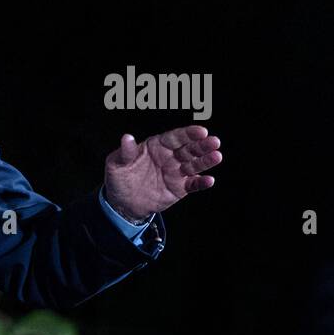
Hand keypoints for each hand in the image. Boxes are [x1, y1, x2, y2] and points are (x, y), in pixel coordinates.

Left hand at [103, 125, 222, 221]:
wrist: (122, 203)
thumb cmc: (119, 178)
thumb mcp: (116, 164)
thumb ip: (125, 152)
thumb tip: (127, 137)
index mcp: (157, 145)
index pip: (175, 137)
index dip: (188, 134)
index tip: (201, 131)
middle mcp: (170, 156)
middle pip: (189, 148)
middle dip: (202, 145)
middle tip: (214, 142)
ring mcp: (177, 172)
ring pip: (195, 165)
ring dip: (206, 161)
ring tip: (217, 156)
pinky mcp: (180, 188)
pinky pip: (193, 184)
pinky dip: (201, 183)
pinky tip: (209, 180)